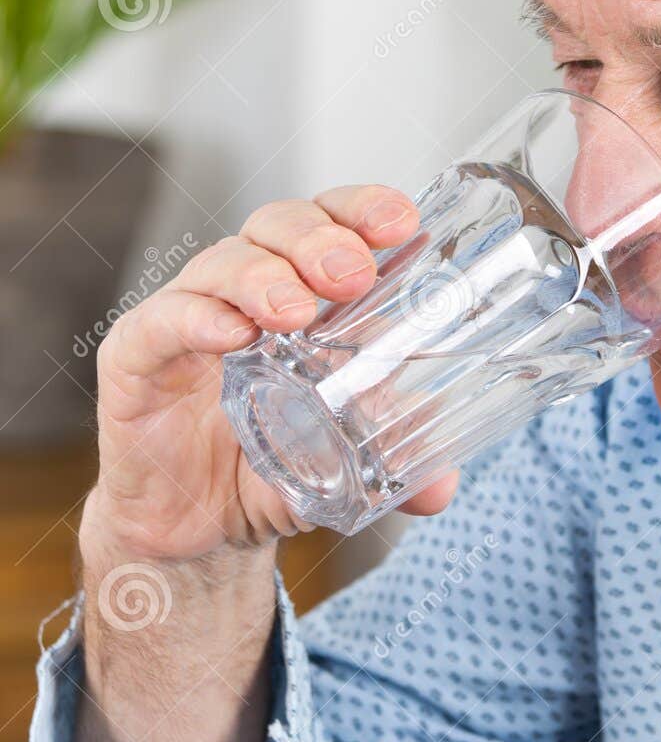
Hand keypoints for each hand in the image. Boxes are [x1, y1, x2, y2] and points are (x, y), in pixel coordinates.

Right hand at [88, 184, 457, 563]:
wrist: (195, 532)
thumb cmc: (268, 467)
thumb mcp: (343, 462)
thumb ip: (394, 463)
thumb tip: (442, 487)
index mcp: (300, 290)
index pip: (330, 221)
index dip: (361, 209)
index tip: (401, 224)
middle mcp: (243, 288)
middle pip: (276, 225)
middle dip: (319, 237)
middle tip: (353, 274)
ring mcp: (188, 315)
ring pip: (222, 262)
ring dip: (262, 277)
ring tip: (296, 312)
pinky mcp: (135, 355)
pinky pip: (162, 320)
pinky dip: (197, 319)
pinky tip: (232, 335)